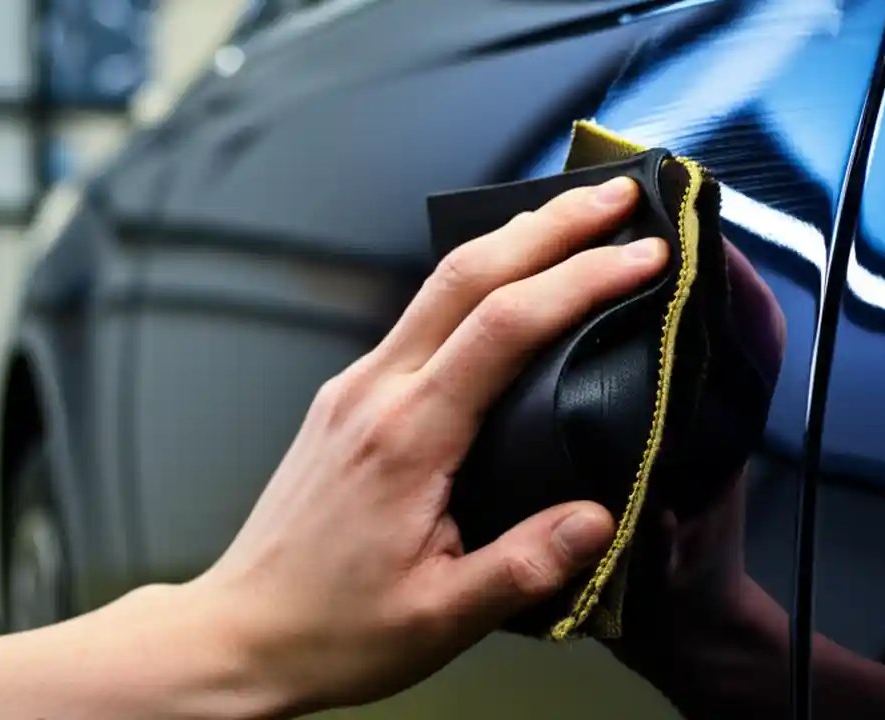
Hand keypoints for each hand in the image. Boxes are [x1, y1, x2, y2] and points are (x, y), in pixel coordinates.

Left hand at [188, 176, 667, 713]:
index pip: (505, 326)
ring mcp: (357, 386)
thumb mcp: (442, 617)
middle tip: (616, 194)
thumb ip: (526, 565)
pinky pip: (422, 314)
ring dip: (513, 240)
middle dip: (549, 223)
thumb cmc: (334, 628)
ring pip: (440, 283)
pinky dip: (479, 279)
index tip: (643, 256)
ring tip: (575, 218)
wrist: (241, 634)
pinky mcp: (352, 396)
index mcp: (406, 437)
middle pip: (467, 272)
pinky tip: (510, 282)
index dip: (580, 279)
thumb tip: (600, 517)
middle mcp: (376, 392)